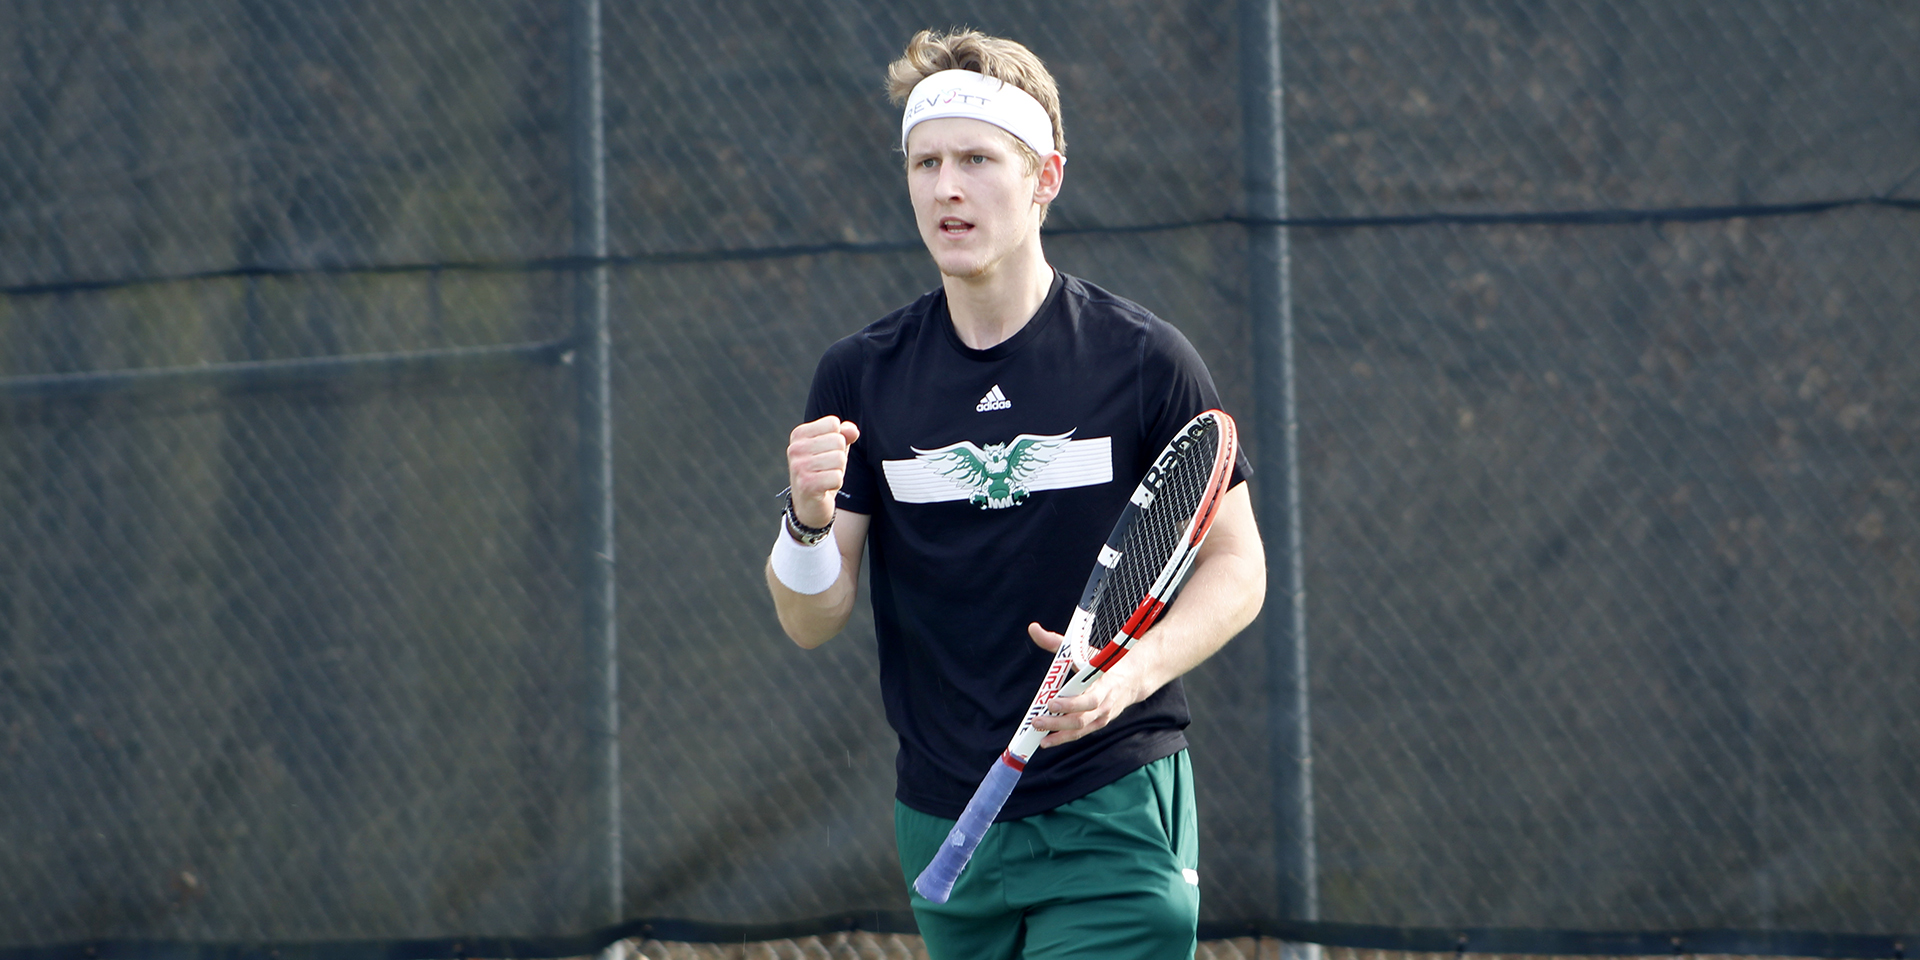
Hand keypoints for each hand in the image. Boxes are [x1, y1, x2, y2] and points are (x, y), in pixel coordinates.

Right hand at [787, 416, 860, 528]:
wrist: (809, 505)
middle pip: (838, 441)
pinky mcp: (807, 484)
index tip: (825, 453)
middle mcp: (795, 448)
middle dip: (839, 457)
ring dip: (838, 471)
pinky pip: (837, 477)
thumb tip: (852, 430)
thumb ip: (844, 434)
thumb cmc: (822, 471)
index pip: (833, 424)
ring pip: (840, 459)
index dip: (838, 439)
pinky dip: (836, 483)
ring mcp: (799, 467)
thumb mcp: (833, 448)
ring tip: (825, 477)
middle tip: (826, 468)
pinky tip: (825, 487)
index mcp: (799, 434)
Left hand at [1026, 622, 1146, 747]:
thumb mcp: (1083, 650)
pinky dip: (1063, 738)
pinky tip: (1048, 740)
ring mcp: (1103, 715)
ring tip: (1039, 735)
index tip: (1051, 702)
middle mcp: (1104, 702)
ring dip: (1059, 734)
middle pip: (1081, 718)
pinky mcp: (1099, 723)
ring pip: (1080, 728)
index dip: (1070, 703)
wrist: (1132, 678)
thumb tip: (1033, 629)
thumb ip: (1056, 642)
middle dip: (1058, 721)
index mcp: (1103, 682)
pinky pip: (1080, 733)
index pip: (1088, 698)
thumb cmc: (1103, 662)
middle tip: (1037, 720)